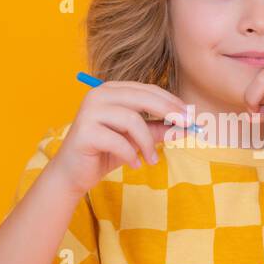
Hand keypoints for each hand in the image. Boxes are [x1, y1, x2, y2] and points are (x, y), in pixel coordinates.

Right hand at [48, 81, 190, 196]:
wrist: (73, 173)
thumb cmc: (105, 152)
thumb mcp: (136, 140)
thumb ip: (157, 130)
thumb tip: (186, 126)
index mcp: (112, 90)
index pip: (148, 90)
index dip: (172, 102)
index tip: (191, 116)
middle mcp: (99, 95)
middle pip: (143, 98)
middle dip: (169, 112)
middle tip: (186, 128)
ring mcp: (90, 111)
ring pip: (132, 120)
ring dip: (147, 143)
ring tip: (152, 160)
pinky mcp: (84, 131)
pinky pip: (118, 141)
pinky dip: (131, 155)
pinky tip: (135, 164)